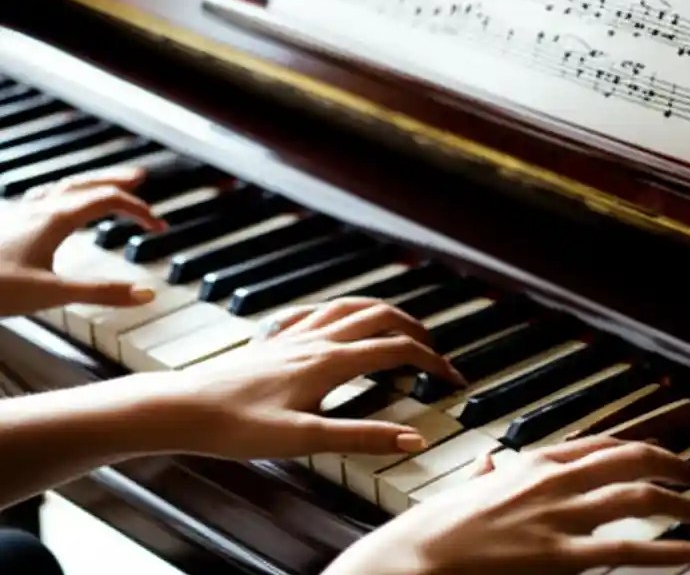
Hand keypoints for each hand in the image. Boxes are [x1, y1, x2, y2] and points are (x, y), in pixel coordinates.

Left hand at [0, 167, 164, 315]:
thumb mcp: (52, 295)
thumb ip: (102, 293)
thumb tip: (146, 295)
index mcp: (54, 219)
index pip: (107, 201)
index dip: (138, 210)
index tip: (158, 226)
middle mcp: (36, 210)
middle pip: (84, 183)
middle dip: (115, 180)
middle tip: (138, 178)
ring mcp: (17, 215)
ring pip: (60, 188)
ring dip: (88, 184)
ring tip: (102, 187)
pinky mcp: (4, 226)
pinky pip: (39, 199)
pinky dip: (60, 196)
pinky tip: (53, 208)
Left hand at [157, 298, 467, 459]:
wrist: (181, 408)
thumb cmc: (235, 426)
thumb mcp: (304, 440)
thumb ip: (362, 437)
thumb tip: (412, 438)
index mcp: (330, 361)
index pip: (397, 350)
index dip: (432, 362)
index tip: (452, 378)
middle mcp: (316, 340)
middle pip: (381, 316)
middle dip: (417, 328)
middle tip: (436, 350)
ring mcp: (294, 336)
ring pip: (351, 305)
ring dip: (384, 310)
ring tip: (401, 324)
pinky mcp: (274, 341)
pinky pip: (317, 311)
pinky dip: (341, 310)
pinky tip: (335, 320)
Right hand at [324, 437, 689, 574]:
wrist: (408, 562)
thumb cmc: (428, 532)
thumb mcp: (461, 490)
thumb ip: (485, 474)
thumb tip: (491, 461)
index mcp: (531, 462)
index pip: (602, 444)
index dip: (642, 448)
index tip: (666, 456)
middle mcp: (552, 480)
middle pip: (632, 460)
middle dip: (675, 466)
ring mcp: (559, 517)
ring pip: (641, 497)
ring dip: (689, 506)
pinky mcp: (559, 557)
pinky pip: (628, 548)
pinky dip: (670, 549)